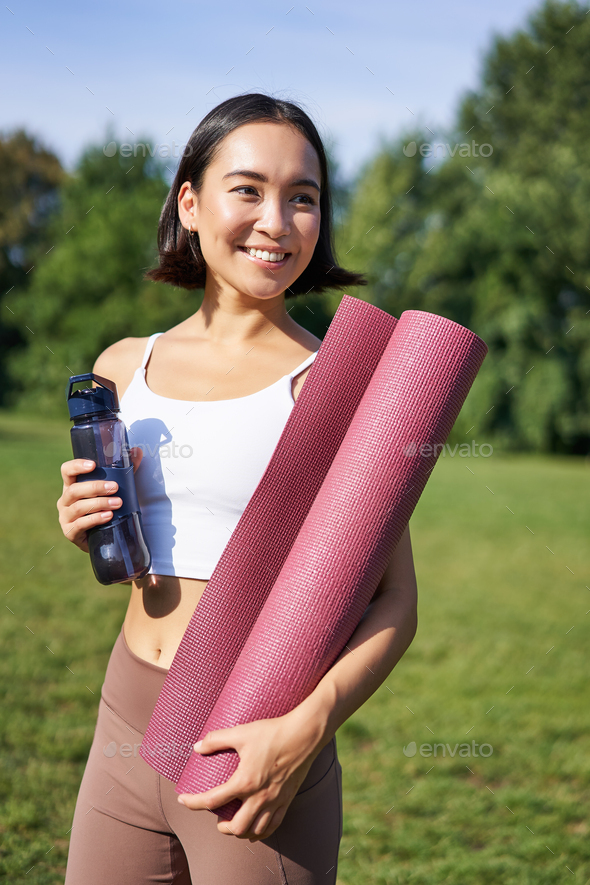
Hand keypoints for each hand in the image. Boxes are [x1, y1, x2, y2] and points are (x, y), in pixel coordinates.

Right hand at [57, 447, 142, 552]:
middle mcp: (65, 500)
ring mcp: (65, 517)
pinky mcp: (70, 532)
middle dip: (96, 487)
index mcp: (72, 486)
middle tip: (115, 487)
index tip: (93, 465)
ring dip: (100, 503)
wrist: (105, 538)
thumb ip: (126, 471)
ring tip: (117, 503)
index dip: (76, 466)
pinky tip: (108, 516)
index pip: (66, 471)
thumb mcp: (115, 489)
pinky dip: (95, 519)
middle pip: (74, 490)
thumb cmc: (107, 507)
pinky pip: (80, 524)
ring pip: (78, 507)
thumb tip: (137, 451)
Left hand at [177, 714, 324, 841]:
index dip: (193, 803)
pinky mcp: (287, 800)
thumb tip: (197, 747)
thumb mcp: (242, 732)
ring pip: (255, 831)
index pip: (212, 801)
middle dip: (222, 827)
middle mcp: (259, 797)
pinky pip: (273, 826)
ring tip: (235, 824)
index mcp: (245, 781)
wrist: (304, 735)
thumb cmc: (272, 732)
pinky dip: (261, 831)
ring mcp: (274, 801)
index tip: (182, 800)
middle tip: (217, 819)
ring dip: (241, 832)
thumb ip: (216, 739)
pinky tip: (256, 826)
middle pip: (235, 827)